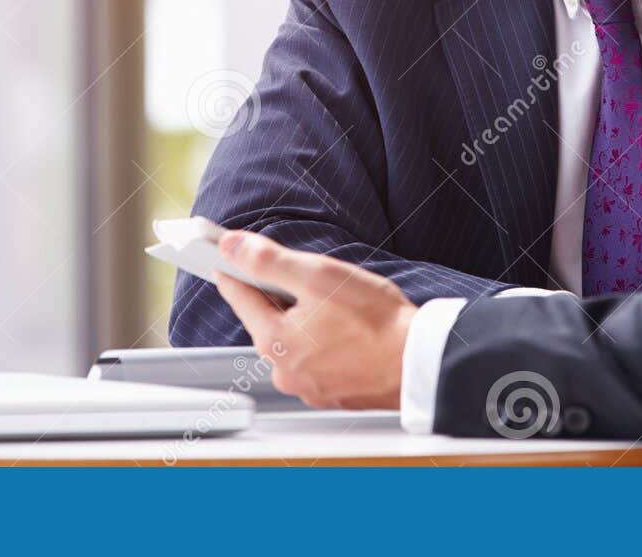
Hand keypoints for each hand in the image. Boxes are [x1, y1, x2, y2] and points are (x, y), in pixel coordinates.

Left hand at [213, 230, 416, 409]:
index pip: (239, 295)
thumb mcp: (317, 276)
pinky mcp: (334, 394)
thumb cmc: (375, 321)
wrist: (419, 363)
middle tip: (314, 281)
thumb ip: (269, 260)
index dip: (233, 269)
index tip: (222, 255)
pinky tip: (352, 332)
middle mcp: (283, 370)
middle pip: (268, 320)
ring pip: (295, 342)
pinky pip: (318, 361)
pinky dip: (327, 344)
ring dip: (308, 322)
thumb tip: (230, 247)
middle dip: (283, 297)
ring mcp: (309, 386)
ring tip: (342, 309)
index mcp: (273, 340)